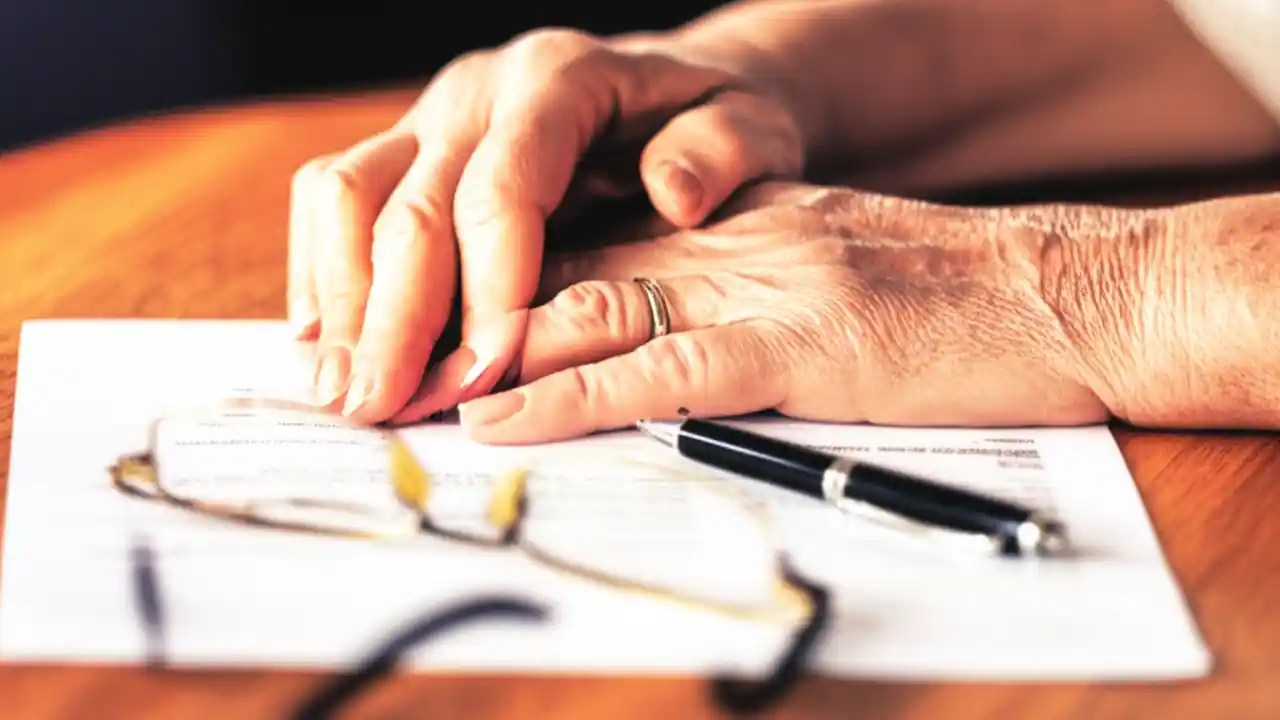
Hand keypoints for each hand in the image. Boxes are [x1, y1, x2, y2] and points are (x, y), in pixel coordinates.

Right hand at [287, 28, 804, 423]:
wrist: (666, 87)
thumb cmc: (707, 119)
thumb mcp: (747, 125)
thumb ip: (721, 152)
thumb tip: (675, 193)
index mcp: (558, 80)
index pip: (502, 192)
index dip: (484, 292)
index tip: (482, 379)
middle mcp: (478, 92)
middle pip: (409, 204)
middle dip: (392, 320)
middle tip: (378, 409)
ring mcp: (431, 117)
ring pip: (346, 195)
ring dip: (340, 302)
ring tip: (342, 391)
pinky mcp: (404, 147)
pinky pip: (334, 200)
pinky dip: (324, 275)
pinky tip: (327, 345)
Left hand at [449, 181, 1111, 443]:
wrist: (1060, 291)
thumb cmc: (947, 300)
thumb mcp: (823, 275)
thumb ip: (740, 291)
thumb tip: (655, 338)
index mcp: (728, 226)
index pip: (580, 242)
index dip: (491, 284)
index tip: (419, 323)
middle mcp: (724, 243)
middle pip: (559, 270)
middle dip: (460, 318)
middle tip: (373, 361)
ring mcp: (756, 287)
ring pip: (587, 309)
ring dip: (485, 357)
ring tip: (399, 394)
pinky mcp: (799, 345)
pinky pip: (663, 367)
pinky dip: (572, 396)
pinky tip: (504, 417)